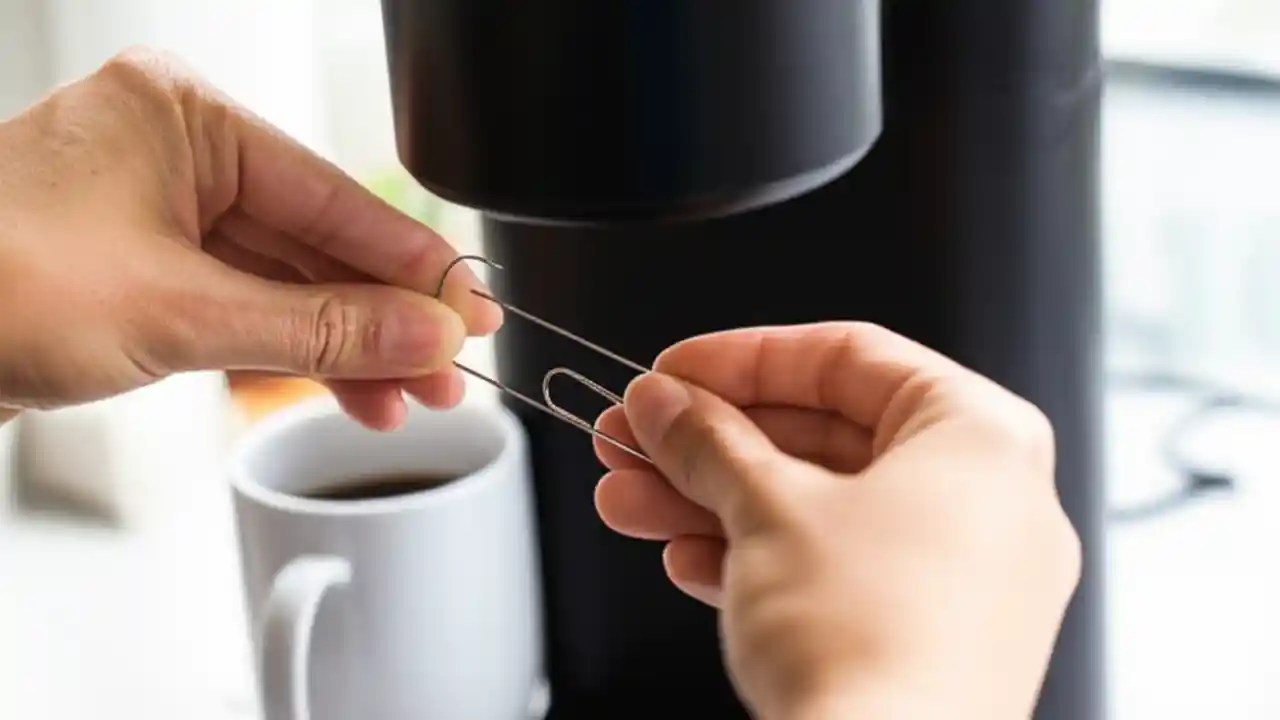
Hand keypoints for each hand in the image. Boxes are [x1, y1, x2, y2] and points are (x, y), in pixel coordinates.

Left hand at [0, 48, 500, 427]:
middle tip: (448, 370)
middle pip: (316, 242)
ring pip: (284, 283)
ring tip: (406, 398)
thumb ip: (318, 328)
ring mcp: (158, 214)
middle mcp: (175, 154)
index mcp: (183, 116)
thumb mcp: (180, 313)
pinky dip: (291, 352)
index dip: (411, 265)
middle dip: (383, 317)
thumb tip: (420, 333)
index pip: (332, 195)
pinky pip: (243, 307)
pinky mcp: (145, 272)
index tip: (468, 312)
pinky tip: (343, 388)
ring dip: (345, 346)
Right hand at [593, 323, 1080, 719]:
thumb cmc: (869, 648)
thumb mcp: (766, 512)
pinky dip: (762, 559)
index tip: (676, 373)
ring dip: (716, 501)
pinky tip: (689, 559)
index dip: (744, 359)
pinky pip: (840, 572)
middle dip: (712, 442)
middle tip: (639, 438)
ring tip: (634, 501)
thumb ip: (708, 441)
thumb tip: (667, 406)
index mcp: (982, 438)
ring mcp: (970, 579)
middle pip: (825, 438)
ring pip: (822, 509)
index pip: (849, 359)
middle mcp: (992, 502)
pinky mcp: (936, 639)